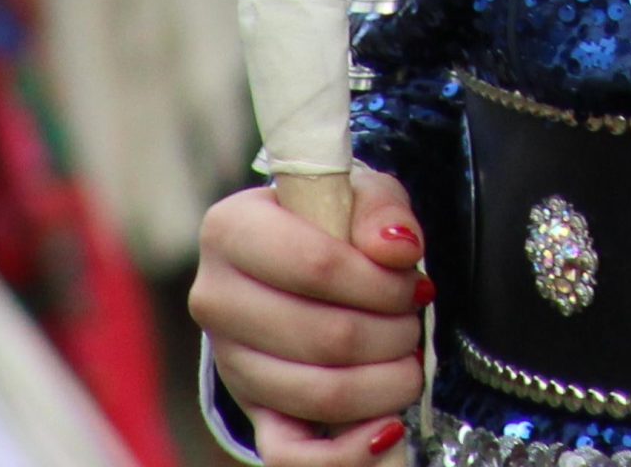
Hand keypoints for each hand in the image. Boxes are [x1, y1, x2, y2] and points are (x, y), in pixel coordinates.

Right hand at [192, 166, 430, 466]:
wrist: (295, 259)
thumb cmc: (328, 220)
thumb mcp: (357, 191)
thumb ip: (381, 207)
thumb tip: (398, 248)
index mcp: (230, 230)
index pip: (315, 266)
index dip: (379, 283)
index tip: (414, 283)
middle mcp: (216, 298)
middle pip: (323, 335)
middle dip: (390, 335)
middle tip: (413, 322)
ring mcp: (229, 361)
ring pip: (317, 393)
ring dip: (384, 384)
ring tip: (408, 361)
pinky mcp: (249, 411)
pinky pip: (289, 455)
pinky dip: (347, 452)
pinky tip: (386, 428)